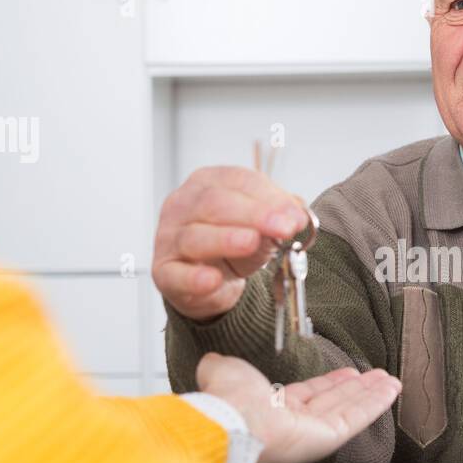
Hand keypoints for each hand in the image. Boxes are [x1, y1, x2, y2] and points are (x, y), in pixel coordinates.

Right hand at [153, 166, 311, 320]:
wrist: (210, 281)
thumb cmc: (234, 245)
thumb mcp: (262, 226)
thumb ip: (280, 217)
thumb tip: (298, 217)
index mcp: (208, 182)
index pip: (238, 181)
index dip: (269, 197)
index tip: (295, 217)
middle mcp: (183, 205)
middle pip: (214, 203)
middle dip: (254, 215)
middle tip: (284, 228)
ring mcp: (169, 238)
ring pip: (194, 236)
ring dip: (225, 239)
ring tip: (251, 242)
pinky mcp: (165, 272)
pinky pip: (176, 275)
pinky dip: (194, 278)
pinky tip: (212, 279)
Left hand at [196, 353, 400, 462]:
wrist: (231, 420)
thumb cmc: (226, 399)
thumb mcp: (223, 370)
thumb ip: (223, 366)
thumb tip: (212, 360)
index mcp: (274, 408)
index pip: (311, 395)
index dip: (332, 383)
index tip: (349, 373)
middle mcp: (296, 422)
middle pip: (335, 403)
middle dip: (358, 389)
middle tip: (378, 377)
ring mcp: (314, 432)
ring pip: (350, 410)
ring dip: (372, 395)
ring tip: (391, 381)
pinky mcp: (328, 438)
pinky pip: (356, 418)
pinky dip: (375, 403)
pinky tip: (390, 390)